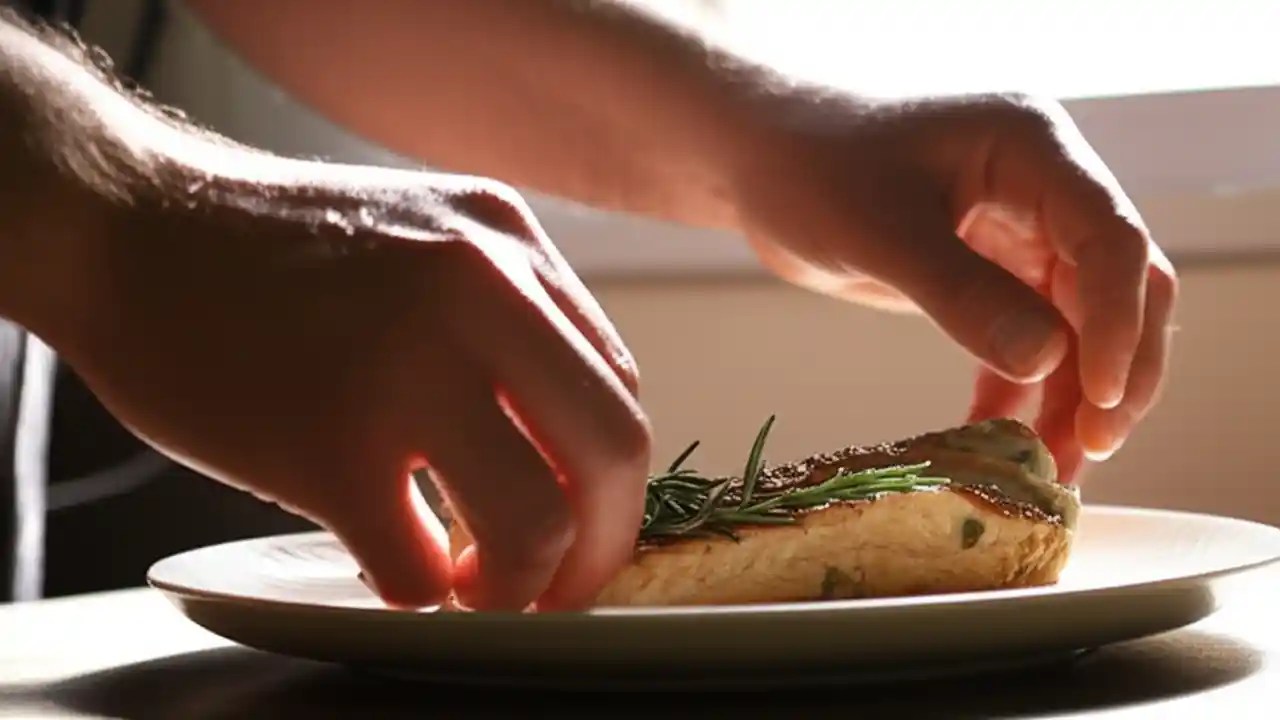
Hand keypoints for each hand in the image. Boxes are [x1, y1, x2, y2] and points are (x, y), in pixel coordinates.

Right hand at [50, 152, 650, 611]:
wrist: (125, 226)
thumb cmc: (268, 250)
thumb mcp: (422, 234)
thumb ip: (502, 313)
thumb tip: (557, 438)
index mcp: (506, 240)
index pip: (614, 384)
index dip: (609, 476)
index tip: (580, 520)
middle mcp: (475, 289)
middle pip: (613, 448)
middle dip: (602, 545)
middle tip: (562, 585)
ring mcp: (402, 364)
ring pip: (534, 521)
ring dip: (520, 584)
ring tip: (473, 586)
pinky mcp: (325, 443)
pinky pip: (414, 568)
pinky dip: (416, 590)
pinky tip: (390, 564)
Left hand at [729, 92, 1176, 482]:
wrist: (764, 167)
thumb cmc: (812, 172)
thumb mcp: (879, 232)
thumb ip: (961, 292)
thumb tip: (1049, 364)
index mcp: (1034, 150)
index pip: (1110, 240)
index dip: (1116, 322)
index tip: (1098, 399)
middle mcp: (1044, 192)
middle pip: (1116, 289)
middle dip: (1112, 371)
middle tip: (1093, 449)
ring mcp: (1021, 236)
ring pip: (1078, 327)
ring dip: (1070, 399)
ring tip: (1052, 474)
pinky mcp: (991, 277)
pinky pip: (1027, 344)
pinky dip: (1019, 396)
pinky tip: (995, 444)